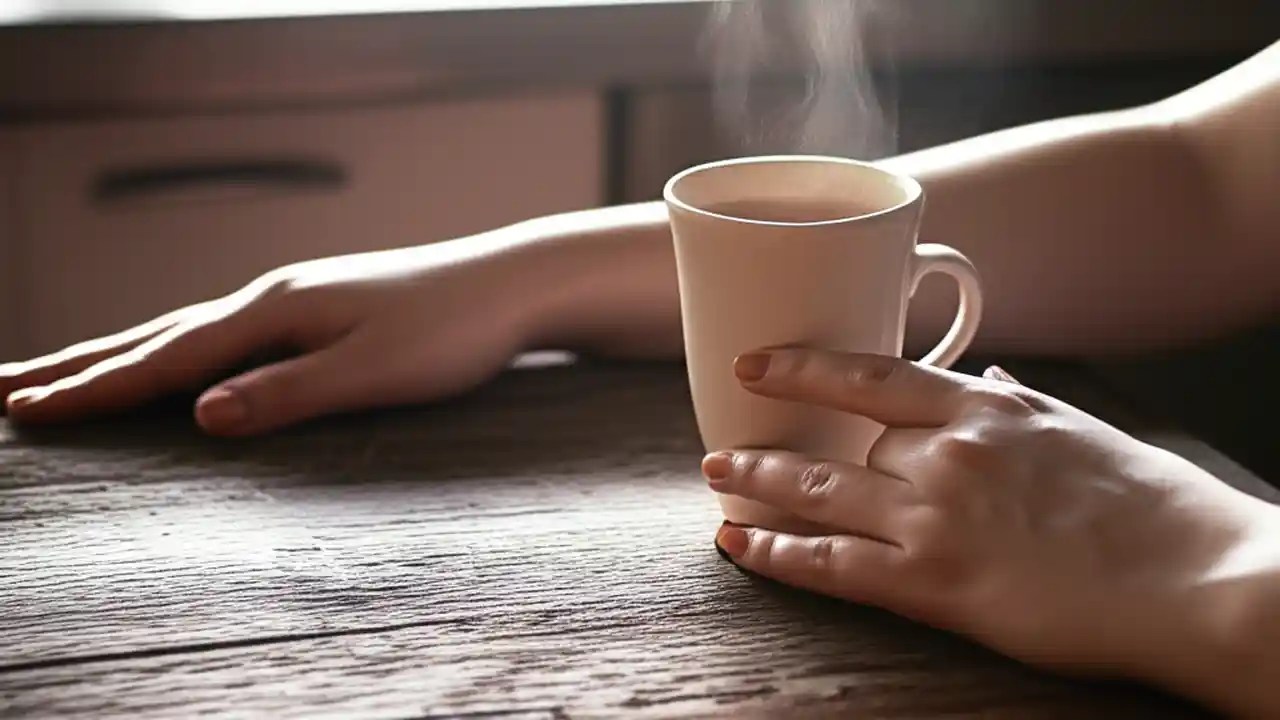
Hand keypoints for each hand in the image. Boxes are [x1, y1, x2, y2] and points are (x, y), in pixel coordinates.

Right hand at [1, 239, 542, 435]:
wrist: (514, 284)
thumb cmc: (453, 332)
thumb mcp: (372, 374)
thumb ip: (286, 395)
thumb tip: (197, 416)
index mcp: (276, 313)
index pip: (166, 360)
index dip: (94, 390)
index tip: (25, 411)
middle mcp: (274, 298)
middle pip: (157, 337)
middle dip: (81, 366)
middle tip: (6, 387)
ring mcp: (297, 299)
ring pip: (188, 332)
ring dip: (123, 354)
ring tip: (71, 370)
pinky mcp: (322, 309)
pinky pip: (226, 333)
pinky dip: (179, 349)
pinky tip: (183, 359)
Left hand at [705, 349, 1279, 715]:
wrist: (1194, 575)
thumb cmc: (1147, 503)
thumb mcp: (1074, 428)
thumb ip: (1014, 403)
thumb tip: (985, 380)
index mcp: (982, 410)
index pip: (868, 375)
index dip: (802, 368)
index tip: (756, 364)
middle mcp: (947, 454)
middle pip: (839, 448)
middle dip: (774, 450)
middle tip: (722, 451)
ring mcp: (935, 518)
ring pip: (821, 495)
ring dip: (758, 489)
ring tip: (717, 484)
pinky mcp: (935, 584)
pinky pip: (834, 565)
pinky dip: (779, 554)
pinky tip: (742, 546)